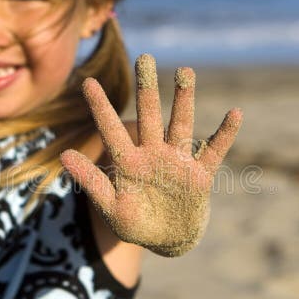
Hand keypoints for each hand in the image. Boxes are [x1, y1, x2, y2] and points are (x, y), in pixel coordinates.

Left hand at [61, 54, 241, 256]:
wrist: (167, 240)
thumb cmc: (135, 225)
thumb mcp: (111, 207)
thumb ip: (91, 181)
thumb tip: (63, 155)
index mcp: (128, 163)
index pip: (111, 130)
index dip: (99, 107)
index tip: (87, 81)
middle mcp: (153, 154)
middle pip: (150, 116)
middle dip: (147, 88)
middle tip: (144, 58)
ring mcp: (177, 162)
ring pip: (180, 124)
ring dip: (184, 100)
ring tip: (184, 71)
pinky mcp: (200, 175)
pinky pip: (214, 151)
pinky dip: (224, 134)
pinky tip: (235, 113)